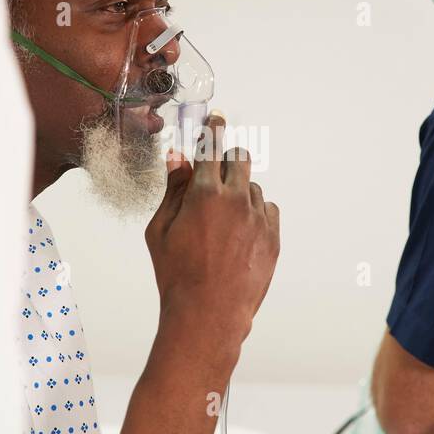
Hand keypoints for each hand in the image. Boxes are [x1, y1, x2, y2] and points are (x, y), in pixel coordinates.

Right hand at [145, 113, 279, 354]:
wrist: (209, 314)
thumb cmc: (177, 275)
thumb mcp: (161, 230)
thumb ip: (173, 190)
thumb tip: (179, 159)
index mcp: (205, 194)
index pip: (211, 147)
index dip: (212, 129)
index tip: (216, 119)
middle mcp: (236, 200)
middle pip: (239, 158)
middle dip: (226, 160)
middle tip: (215, 176)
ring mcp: (258, 218)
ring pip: (252, 187)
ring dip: (237, 193)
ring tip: (220, 224)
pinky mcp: (273, 237)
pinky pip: (267, 210)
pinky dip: (254, 214)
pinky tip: (238, 235)